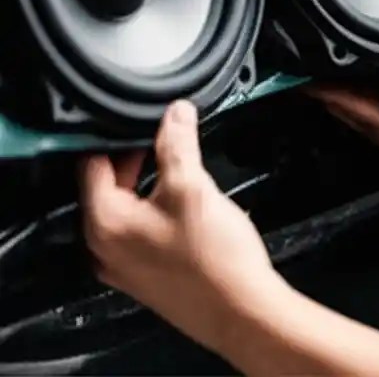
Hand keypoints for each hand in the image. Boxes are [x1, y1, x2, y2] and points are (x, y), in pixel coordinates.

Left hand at [78, 101, 278, 353]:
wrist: (241, 310)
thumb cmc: (214, 256)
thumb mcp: (194, 187)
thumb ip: (178, 144)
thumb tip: (176, 112)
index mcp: (104, 221)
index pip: (92, 162)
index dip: (120, 135)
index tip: (146, 120)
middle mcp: (102, 246)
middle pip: (107, 186)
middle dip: (137, 160)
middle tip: (169, 142)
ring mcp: (122, 265)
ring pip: (125, 210)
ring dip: (148, 187)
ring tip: (182, 174)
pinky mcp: (144, 276)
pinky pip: (138, 233)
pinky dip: (155, 214)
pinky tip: (186, 209)